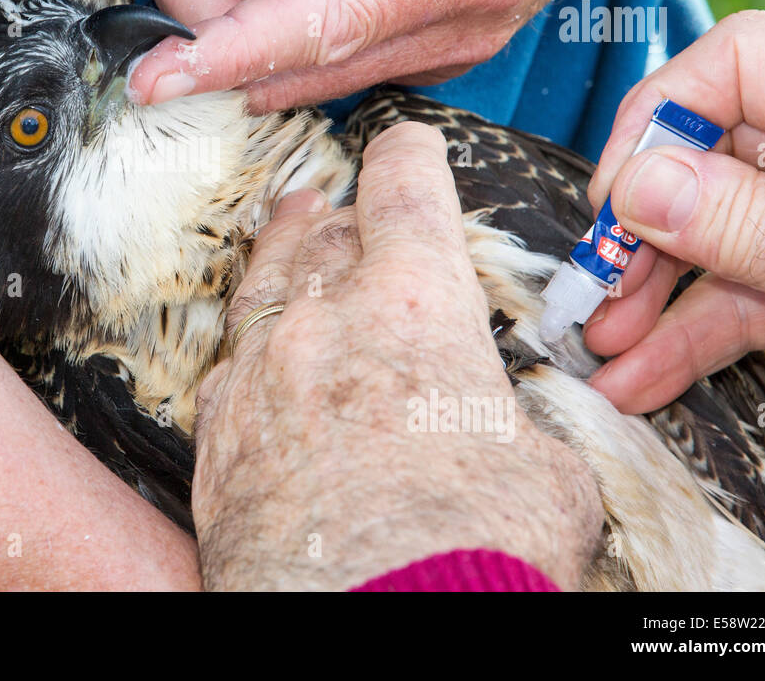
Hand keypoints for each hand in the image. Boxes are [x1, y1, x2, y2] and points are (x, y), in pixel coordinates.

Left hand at [133, 0, 742, 112]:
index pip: (312, 29)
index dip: (218, 54)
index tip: (148, 78)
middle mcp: (464, 24)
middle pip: (301, 60)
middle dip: (215, 15)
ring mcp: (462, 33)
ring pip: (319, 65)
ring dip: (248, 17)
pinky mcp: (453, 25)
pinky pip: (349, 48)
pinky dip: (290, 20)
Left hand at [191, 122, 601, 589]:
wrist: (372, 621)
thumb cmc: (474, 551)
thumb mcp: (546, 474)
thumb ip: (517, 423)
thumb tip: (509, 434)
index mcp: (413, 302)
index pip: (405, 188)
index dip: (408, 154)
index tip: (405, 143)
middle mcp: (324, 321)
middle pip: (328, 233)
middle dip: (348, 215)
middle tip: (351, 208)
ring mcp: (260, 374)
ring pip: (265, 286)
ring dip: (283, 253)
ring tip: (290, 227)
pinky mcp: (218, 436)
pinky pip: (228, 368)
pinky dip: (250, 352)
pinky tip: (255, 358)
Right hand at [585, 11, 764, 413]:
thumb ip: (745, 224)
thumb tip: (635, 187)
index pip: (735, 61)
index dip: (657, 120)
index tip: (614, 201)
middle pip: (709, 158)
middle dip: (642, 235)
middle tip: (592, 289)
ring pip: (722, 236)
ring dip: (655, 297)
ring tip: (602, 350)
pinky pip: (751, 289)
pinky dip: (698, 332)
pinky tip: (644, 377)